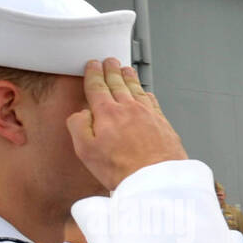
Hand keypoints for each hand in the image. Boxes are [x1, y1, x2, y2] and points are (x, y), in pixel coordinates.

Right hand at [66, 59, 187, 190]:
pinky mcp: (164, 124)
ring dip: (129, 77)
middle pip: (118, 83)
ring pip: (136, 89)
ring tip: (126, 70)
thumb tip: (81, 113)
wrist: (157, 181)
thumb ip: (78, 126)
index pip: (97, 87)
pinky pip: (153, 101)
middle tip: (109, 61)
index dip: (93, 74)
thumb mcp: (86, 151)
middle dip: (111, 70)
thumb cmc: (124, 171)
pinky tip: (146, 93)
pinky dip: (146, 93)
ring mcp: (149, 115)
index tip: (92, 66)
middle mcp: (129, 109)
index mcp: (107, 113)